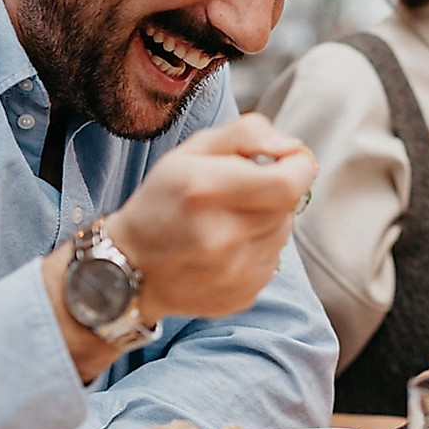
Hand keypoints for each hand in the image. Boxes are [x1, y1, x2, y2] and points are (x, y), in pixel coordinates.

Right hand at [105, 113, 315, 324]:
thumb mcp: (191, 151)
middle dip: (276, 191)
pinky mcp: (243, 294)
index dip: (298, 166)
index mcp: (207, 190)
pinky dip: (258, 248)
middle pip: (288, 206)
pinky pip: (272, 261)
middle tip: (243, 191)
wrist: (131, 268)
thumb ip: (246, 134)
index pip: (290, 182)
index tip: (285, 160)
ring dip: (267, 220)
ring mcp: (235, 272)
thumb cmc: (162, 201)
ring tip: (228, 221)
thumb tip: (290, 147)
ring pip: (283, 233)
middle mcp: (223, 236)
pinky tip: (226, 248)